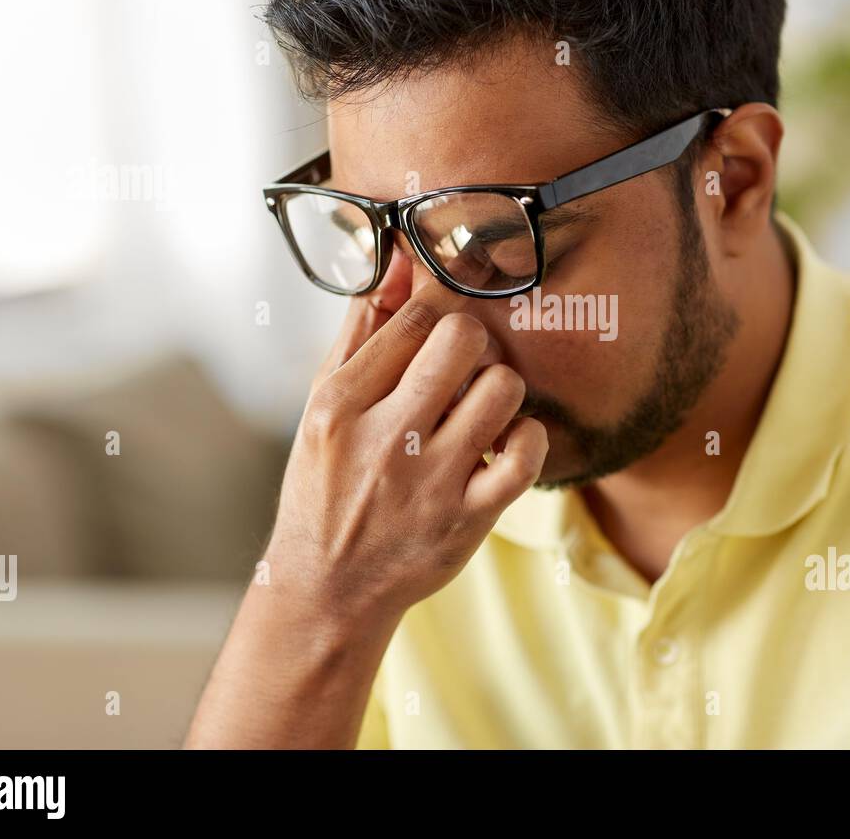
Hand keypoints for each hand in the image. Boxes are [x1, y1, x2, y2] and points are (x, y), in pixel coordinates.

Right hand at [265, 255, 549, 620]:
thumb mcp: (322, 405)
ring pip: (502, 388)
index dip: (438, 310)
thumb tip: (395, 263)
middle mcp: (385, 439)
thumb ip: (360, 332)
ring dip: (500, 389)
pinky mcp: (468, 519)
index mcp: (341, 404)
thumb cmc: (326, 485)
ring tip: (481, 406)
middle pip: (463, 339)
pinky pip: (526, 455)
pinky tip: (505, 441)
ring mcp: (430, 481)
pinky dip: (527, 439)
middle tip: (463, 366)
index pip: (414, 317)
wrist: (328, 587)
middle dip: (472, 342)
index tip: (439, 330)